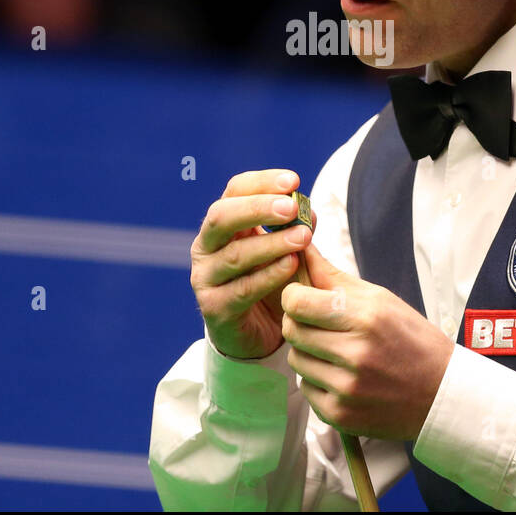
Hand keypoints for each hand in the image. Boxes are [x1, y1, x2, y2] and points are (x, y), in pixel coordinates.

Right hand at [190, 169, 313, 360]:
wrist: (256, 334)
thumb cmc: (269, 282)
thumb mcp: (282, 250)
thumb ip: (293, 229)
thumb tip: (310, 211)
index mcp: (221, 224)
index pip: (234, 191)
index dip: (261, 182)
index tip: (293, 180)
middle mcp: (206, 246)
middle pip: (222, 217)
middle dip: (258, 208)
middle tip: (291, 207)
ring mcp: (206, 278)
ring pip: (235, 254)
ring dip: (272, 243)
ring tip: (303, 237)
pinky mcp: (214, 308)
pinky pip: (242, 289)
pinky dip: (269, 275)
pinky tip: (292, 265)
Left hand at [281, 248, 454, 441]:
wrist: (442, 395)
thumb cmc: (412, 339)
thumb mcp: (381, 300)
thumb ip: (334, 278)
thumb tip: (302, 250)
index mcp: (366, 318)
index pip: (298, 303)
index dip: (294, 297)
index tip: (302, 298)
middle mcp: (355, 354)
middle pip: (292, 331)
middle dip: (299, 323)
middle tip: (319, 325)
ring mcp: (347, 388)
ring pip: (296, 361)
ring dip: (309, 353)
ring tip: (337, 353)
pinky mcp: (340, 415)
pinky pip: (306, 389)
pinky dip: (318, 381)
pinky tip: (343, 377)